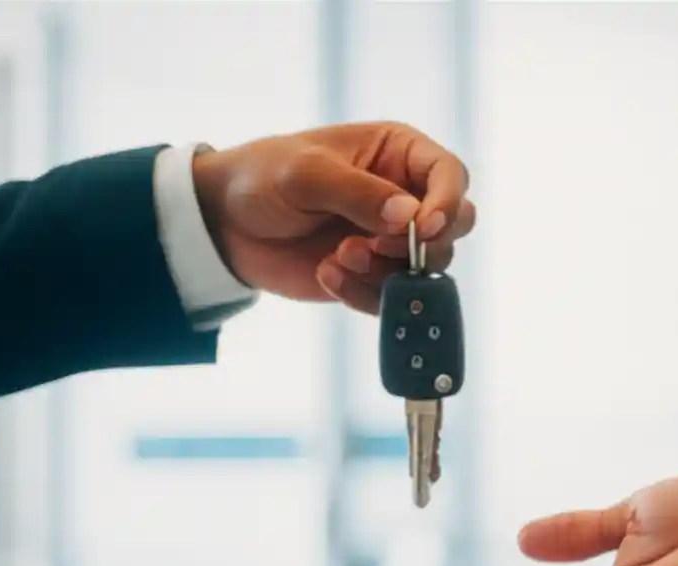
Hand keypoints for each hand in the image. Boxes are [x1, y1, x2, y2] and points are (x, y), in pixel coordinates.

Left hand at [191, 122, 474, 313]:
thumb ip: (359, 192)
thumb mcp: (306, 174)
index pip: (450, 175)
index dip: (448, 202)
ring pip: (427, 269)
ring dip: (387, 271)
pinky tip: (327, 275)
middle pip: (455, 226)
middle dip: (424, 244)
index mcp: (398, 154)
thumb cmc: (263, 177)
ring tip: (339, 258)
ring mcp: (389, 241)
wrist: (222, 223)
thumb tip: (410, 217)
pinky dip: (364, 294)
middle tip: (377, 246)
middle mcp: (404, 196)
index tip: (425, 226)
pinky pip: (392, 298)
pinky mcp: (371, 277)